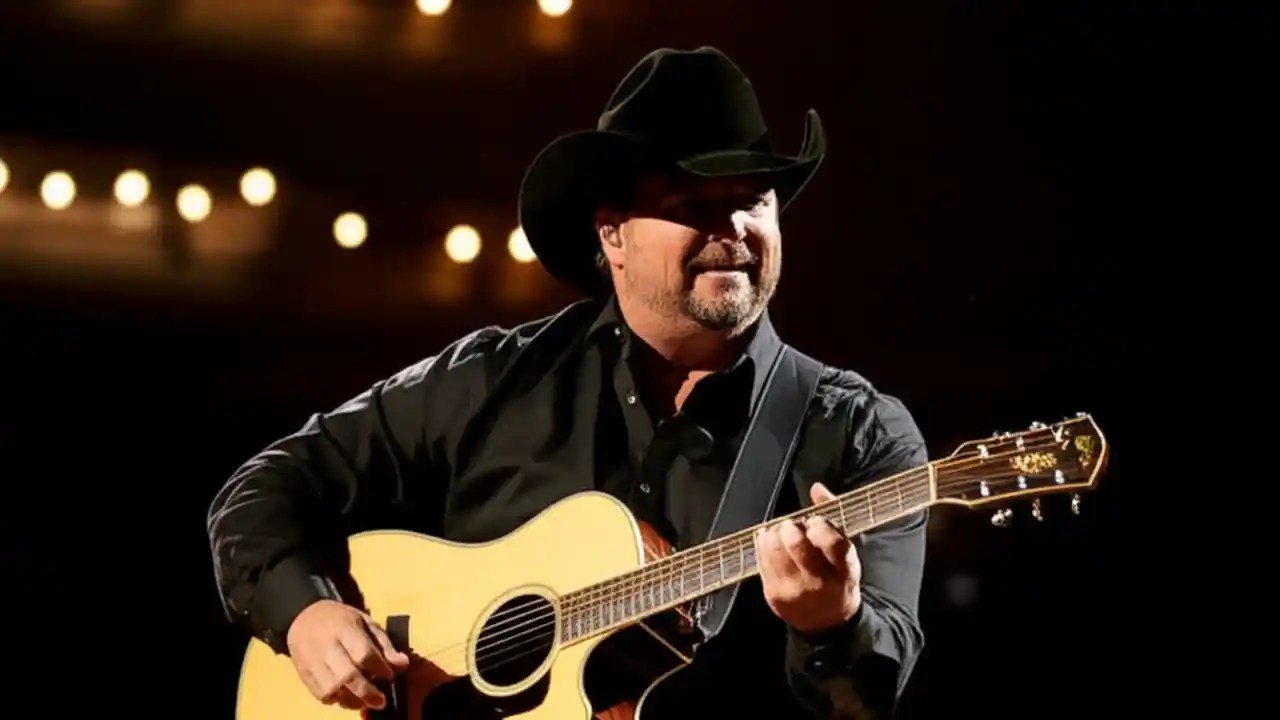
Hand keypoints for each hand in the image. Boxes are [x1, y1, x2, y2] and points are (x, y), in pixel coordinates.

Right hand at [285, 599, 410, 709]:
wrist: (304, 616)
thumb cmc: (340, 619)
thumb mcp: (365, 622)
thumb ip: (384, 644)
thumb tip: (402, 664)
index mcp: (345, 628)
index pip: (364, 654)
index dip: (380, 668)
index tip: (390, 675)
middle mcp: (327, 647)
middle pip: (347, 675)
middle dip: (367, 692)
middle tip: (381, 700)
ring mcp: (312, 662)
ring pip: (332, 690)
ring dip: (352, 700)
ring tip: (365, 701)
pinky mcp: (304, 674)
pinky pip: (320, 695)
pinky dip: (336, 701)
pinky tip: (347, 697)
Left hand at [756, 482, 861, 633]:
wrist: (826, 623)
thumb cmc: (836, 578)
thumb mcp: (845, 552)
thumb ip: (833, 516)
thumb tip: (816, 488)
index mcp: (844, 571)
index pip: (832, 542)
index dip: (819, 525)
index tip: (815, 521)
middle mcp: (819, 584)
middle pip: (796, 544)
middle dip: (791, 527)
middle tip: (793, 527)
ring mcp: (794, 591)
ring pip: (774, 549)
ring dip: (774, 534)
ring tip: (781, 534)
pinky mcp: (774, 595)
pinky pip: (761, 560)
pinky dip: (763, 544)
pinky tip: (769, 542)